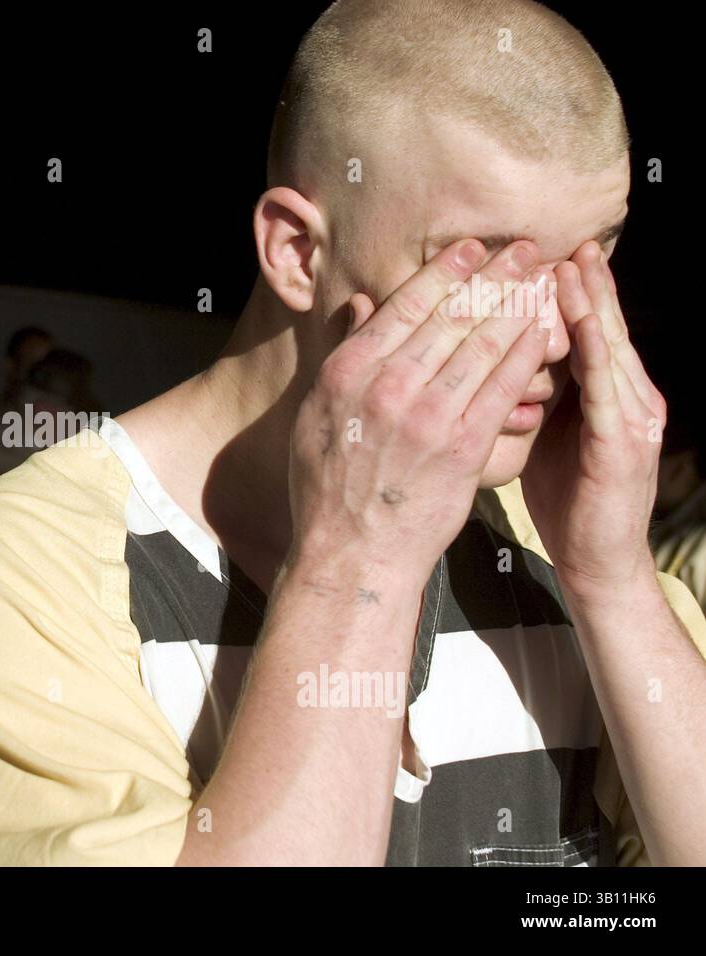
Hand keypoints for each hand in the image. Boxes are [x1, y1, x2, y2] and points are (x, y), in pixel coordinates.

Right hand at [289, 238, 552, 583]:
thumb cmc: (328, 487)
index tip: (472, 249)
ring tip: (540, 278)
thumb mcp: (316, 415)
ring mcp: (427, 417)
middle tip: (523, 247)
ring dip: (517, 304)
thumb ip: (343, 355)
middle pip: (449, 316)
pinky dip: (526, 354)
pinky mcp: (463, 448)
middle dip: (492, 275)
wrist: (351, 553)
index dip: (445, 272)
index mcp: (346, 374)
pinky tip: (545, 330)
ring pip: (481, 343)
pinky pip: (502, 388)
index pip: (404, 305)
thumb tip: (361, 305)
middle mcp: (386, 387)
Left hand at [520, 241, 664, 597]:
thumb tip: (483, 354)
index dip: (561, 293)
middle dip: (581, 285)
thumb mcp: (540, 431)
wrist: (594, 559)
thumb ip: (523, 390)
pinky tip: (583, 329)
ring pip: (608, 349)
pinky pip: (608, 390)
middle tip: (562, 243)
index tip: (538, 255)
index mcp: (601, 391)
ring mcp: (631, 416)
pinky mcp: (626, 443)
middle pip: (599, 328)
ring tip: (572, 268)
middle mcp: (624, 395)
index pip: (579, 329)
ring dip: (590, 307)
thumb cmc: (562, 495)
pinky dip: (596, 355)